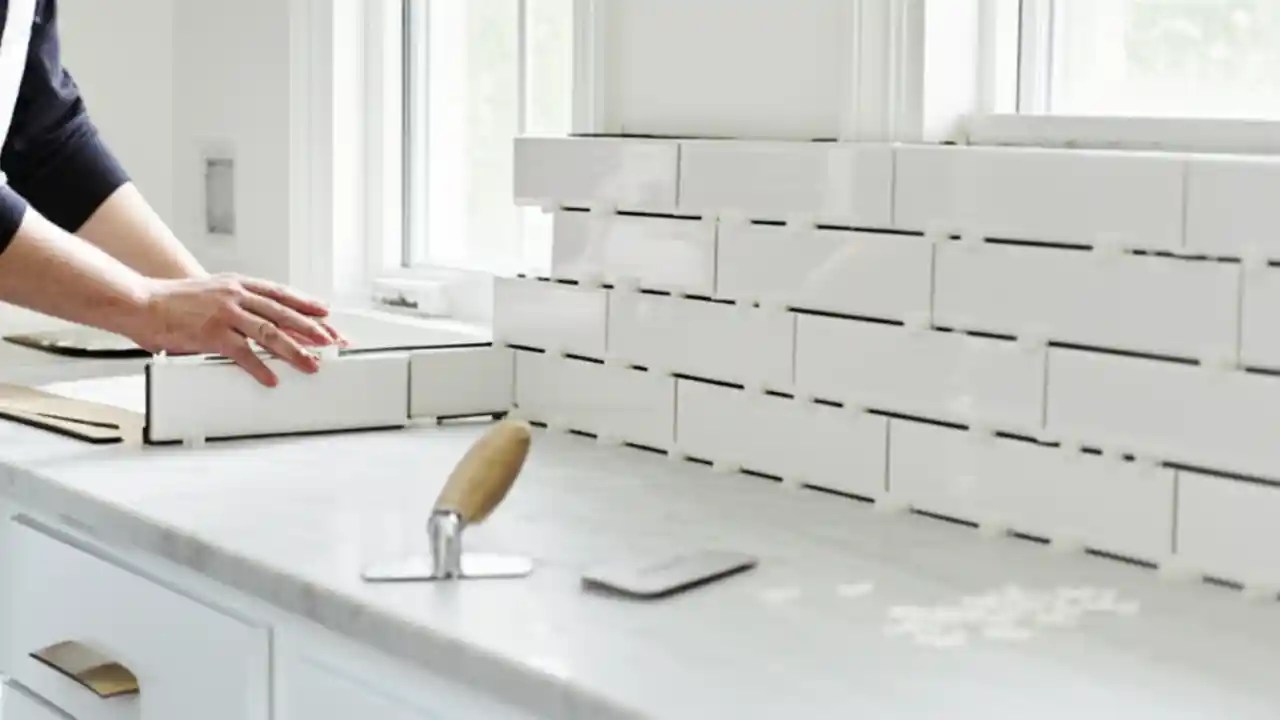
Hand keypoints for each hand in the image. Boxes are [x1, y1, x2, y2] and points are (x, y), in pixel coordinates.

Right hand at [130, 274, 348, 386]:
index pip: (280, 293)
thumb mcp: (211, 292)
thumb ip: (235, 303)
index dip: (305, 303)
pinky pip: (243, 354)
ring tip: (311, 364)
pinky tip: (272, 378)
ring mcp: (225, 315)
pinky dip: (260, 368)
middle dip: (311, 328)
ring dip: (294, 350)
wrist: (141, 302)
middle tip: (331, 340)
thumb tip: (257, 317)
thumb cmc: (173, 300)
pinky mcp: (212, 335)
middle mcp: (235, 296)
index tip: (325, 312)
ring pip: (270, 333)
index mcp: (237, 284)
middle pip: (282, 313)